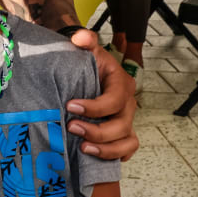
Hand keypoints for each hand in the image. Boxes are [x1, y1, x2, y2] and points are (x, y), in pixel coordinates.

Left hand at [67, 28, 139, 160]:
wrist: (86, 72)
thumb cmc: (87, 63)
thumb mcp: (87, 49)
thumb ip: (85, 41)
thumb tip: (81, 39)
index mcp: (121, 83)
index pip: (114, 99)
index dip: (95, 107)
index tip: (70, 106)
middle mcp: (127, 103)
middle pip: (121, 124)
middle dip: (97, 131)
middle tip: (72, 128)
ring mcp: (126, 120)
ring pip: (127, 141)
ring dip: (106, 148)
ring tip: (82, 148)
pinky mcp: (122, 133)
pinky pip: (127, 149)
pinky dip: (116, 156)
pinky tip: (96, 157)